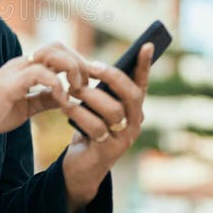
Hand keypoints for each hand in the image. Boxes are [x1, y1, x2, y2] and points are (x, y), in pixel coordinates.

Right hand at [0, 42, 89, 140]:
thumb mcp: (26, 107)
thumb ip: (44, 99)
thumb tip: (65, 97)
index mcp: (26, 68)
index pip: (57, 53)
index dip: (76, 65)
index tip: (86, 86)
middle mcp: (23, 63)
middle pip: (59, 47)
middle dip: (79, 64)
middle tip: (85, 87)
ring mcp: (17, 70)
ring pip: (53, 53)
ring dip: (72, 70)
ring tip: (76, 91)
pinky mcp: (11, 82)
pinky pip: (41, 73)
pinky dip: (57, 85)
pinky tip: (63, 101)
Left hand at [60, 43, 153, 212]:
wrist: (80, 167)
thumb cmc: (88, 130)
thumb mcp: (95, 107)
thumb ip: (101, 91)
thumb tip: (92, 66)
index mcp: (132, 109)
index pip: (142, 84)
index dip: (144, 65)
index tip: (146, 45)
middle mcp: (135, 123)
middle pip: (132, 95)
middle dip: (112, 77)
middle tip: (91, 66)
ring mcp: (125, 138)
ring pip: (114, 111)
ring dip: (90, 96)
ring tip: (72, 88)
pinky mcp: (110, 151)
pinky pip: (97, 127)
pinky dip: (79, 113)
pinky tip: (65, 106)